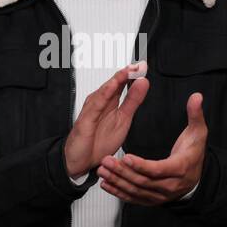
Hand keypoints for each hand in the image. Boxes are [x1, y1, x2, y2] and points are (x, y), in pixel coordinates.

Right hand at [63, 62, 149, 177]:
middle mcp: (101, 101)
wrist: (81, 161)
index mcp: (111, 100)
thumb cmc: (99, 141)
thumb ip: (133, 101)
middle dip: (127, 72)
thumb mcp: (124, 119)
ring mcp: (92, 109)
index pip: (123, 82)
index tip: (145, 66)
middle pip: (115, 83)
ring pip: (105, 90)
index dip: (134, 74)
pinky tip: (112, 87)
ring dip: (117, 79)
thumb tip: (142, 83)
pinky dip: (104, 94)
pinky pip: (95, 105)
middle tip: (140, 64)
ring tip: (129, 70)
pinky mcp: (86, 119)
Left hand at [98, 92, 206, 204]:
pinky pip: (134, 198)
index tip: (126, 157)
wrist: (197, 176)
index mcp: (179, 168)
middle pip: (143, 181)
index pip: (158, 169)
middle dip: (122, 171)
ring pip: (136, 190)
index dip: (141, 164)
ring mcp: (160, 195)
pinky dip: (119, 192)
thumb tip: (196, 97)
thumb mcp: (198, 132)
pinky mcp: (152, 199)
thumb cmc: (194, 153)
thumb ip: (195, 114)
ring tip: (103, 170)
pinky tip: (107, 184)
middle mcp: (169, 185)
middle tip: (107, 161)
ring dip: (117, 181)